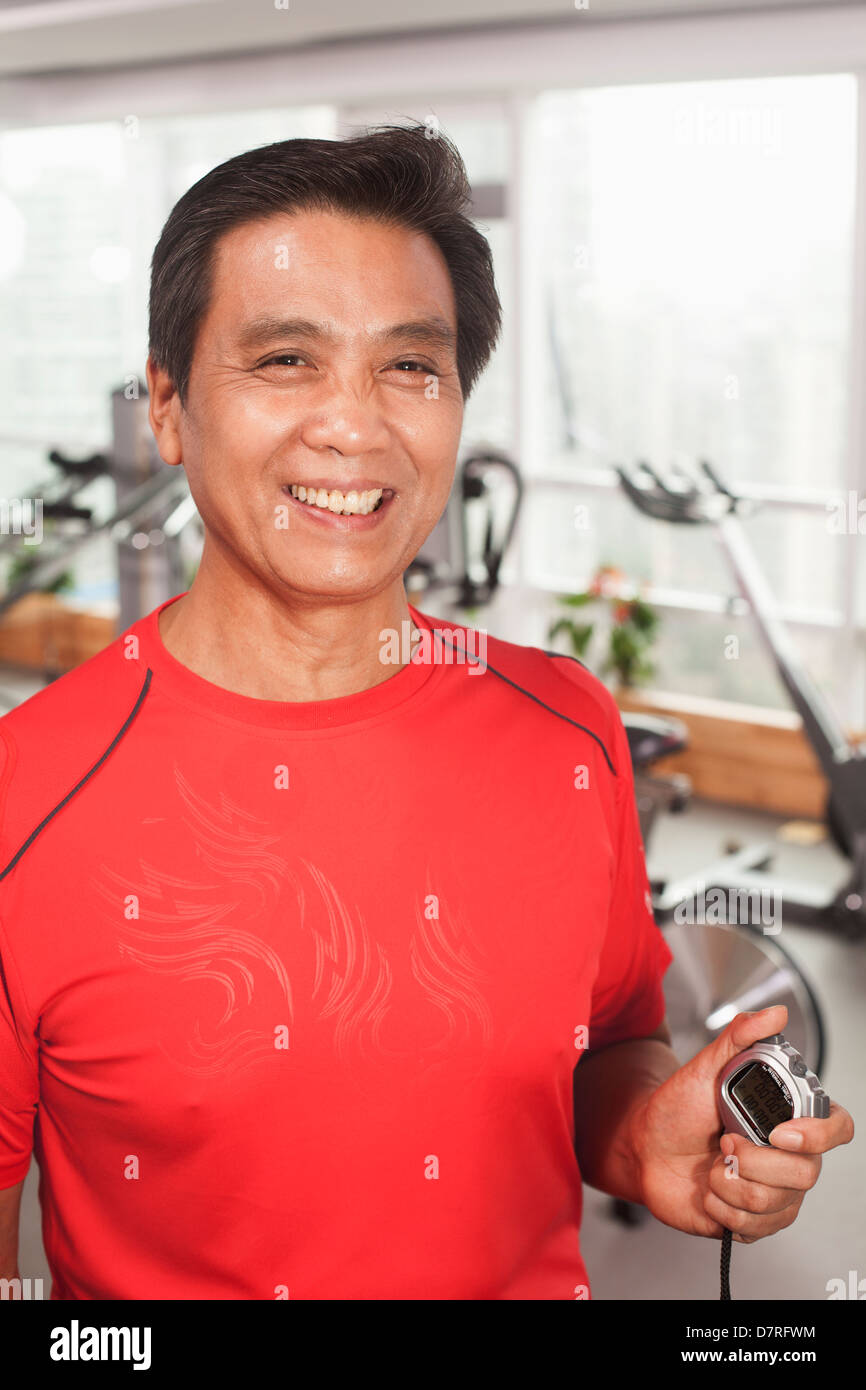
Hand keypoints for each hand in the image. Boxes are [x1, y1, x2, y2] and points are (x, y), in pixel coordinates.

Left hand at [630, 1004, 853, 1241]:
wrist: (645, 1148)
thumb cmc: (678, 1107)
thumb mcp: (705, 1065)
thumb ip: (739, 1036)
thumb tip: (775, 1013)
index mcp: (788, 1117)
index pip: (836, 1127)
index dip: (819, 1135)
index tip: (779, 1132)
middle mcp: (790, 1157)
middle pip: (806, 1173)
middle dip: (755, 1160)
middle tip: (724, 1141)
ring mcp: (776, 1192)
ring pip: (776, 1202)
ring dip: (730, 1182)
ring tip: (712, 1165)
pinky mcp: (755, 1221)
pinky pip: (755, 1227)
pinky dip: (721, 1207)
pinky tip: (710, 1190)